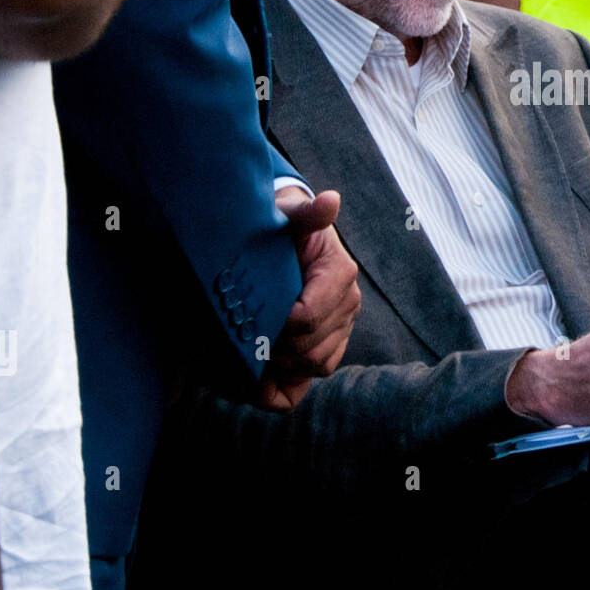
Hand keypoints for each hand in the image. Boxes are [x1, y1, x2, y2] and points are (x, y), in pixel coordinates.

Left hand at [264, 187, 360, 409]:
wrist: (283, 240)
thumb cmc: (281, 228)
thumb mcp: (288, 217)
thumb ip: (307, 214)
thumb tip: (330, 200)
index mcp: (341, 275)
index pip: (308, 317)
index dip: (277, 324)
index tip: (250, 315)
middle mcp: (347, 305)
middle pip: (312, 349)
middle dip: (275, 348)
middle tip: (242, 338)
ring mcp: (340, 330)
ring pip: (314, 367)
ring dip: (280, 367)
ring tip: (250, 353)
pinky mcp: (327, 348)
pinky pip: (310, 380)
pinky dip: (279, 388)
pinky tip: (254, 379)